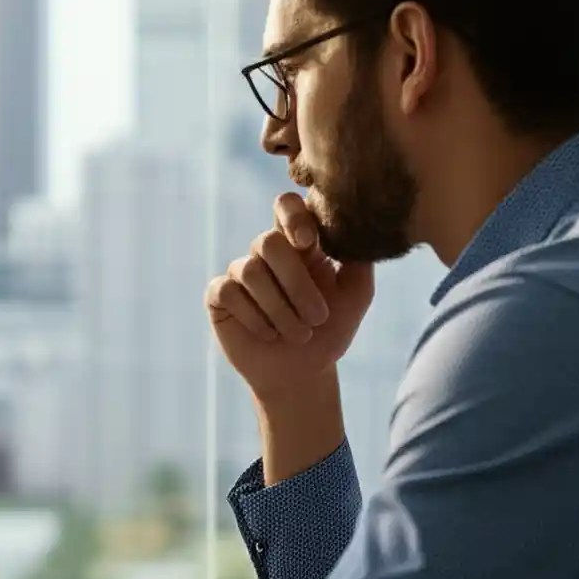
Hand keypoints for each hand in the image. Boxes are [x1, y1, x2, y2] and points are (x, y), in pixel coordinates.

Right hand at [205, 193, 374, 398]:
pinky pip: (227, 292)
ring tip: (299, 334)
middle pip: (266, 241)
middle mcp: (266, 252)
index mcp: (298, 243)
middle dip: (295, 283)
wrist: (302, 373)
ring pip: (250, 271)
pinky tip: (268, 334)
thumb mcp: (356, 295)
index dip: (292, 216)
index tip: (308, 243)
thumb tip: (359, 227)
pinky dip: (254, 318)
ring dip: (280, 309)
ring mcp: (240, 272)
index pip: (287, 206)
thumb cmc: (330, 330)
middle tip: (318, 318)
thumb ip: (360, 259)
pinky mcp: (219, 295)